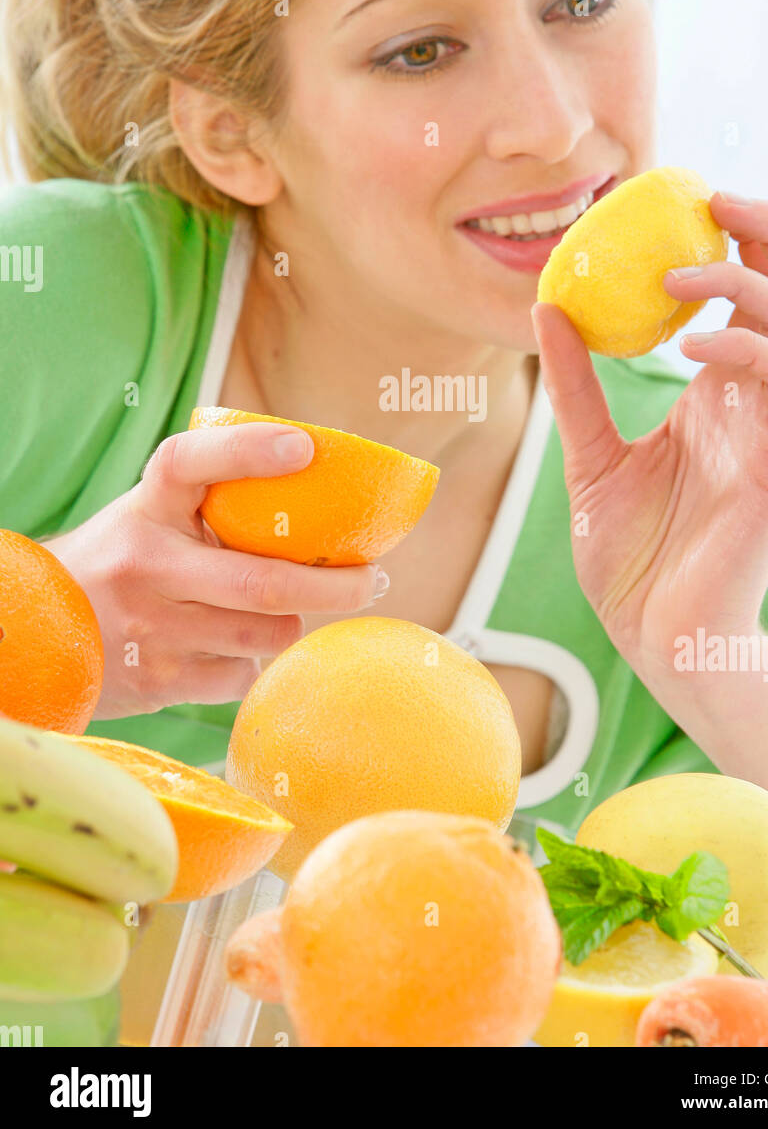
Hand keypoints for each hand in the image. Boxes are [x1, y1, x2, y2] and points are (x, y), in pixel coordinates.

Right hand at [42, 423, 386, 717]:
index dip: (249, 452)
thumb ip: (208, 505)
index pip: (188, 463)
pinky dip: (249, 663)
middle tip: (372, 579)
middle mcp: (144, 564)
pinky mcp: (155, 681)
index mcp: (144, 508)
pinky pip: (238, 675)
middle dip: (336, 586)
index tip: (305, 447)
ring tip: (292, 612)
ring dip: (291, 625)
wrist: (36, 632)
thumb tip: (314, 484)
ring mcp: (150, 628)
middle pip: (263, 581)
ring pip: (263, 635)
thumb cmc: (120, 563)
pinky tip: (232, 649)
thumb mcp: (148, 518)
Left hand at [531, 190, 767, 687]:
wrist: (657, 637)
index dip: (731, 236)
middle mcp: (760, 397)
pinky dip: (743, 341)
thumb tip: (544, 308)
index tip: (677, 201)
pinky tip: (686, 344)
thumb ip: (576, 387)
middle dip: (767, 227)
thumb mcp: (591, 457)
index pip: (752, 290)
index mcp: (722, 392)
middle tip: (711, 197)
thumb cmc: (634, 558)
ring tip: (677, 271)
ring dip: (748, 274)